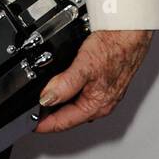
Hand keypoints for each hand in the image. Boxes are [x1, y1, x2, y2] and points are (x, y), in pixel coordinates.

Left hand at [33, 29, 150, 133]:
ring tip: (41, 101)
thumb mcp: (84, 67)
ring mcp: (103, 94)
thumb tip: (46, 99)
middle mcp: (101, 104)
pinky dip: (67, 94)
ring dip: (58, 105)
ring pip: (75, 106)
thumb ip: (64, 85)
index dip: (43, 125)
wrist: (129, 33)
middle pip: (69, 117)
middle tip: (31, 112)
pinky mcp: (103, 83)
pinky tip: (60, 86)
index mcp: (96, 105)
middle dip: (49, 117)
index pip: (64, 123)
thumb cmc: (114, 48)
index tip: (29, 125)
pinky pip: (81, 95)